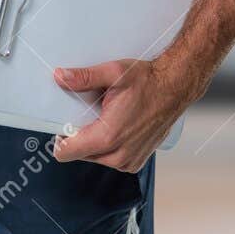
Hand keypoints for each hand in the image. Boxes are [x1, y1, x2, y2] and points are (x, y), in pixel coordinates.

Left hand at [50, 57, 195, 171]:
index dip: (59, 139)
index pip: (68, 153)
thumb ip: (83, 77)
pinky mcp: (137, 161)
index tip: (60, 124)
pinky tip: (111, 127)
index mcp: (109, 136)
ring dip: (92, 142)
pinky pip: (110, 159)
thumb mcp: (112, 73)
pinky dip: (106, 146)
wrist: (176, 88)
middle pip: (80, 154)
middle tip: (84, 115)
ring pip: (95, 158)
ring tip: (100, 119)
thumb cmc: (148, 81)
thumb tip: (59, 77)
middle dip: (77, 137)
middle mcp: (120, 155)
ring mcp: (130, 160)